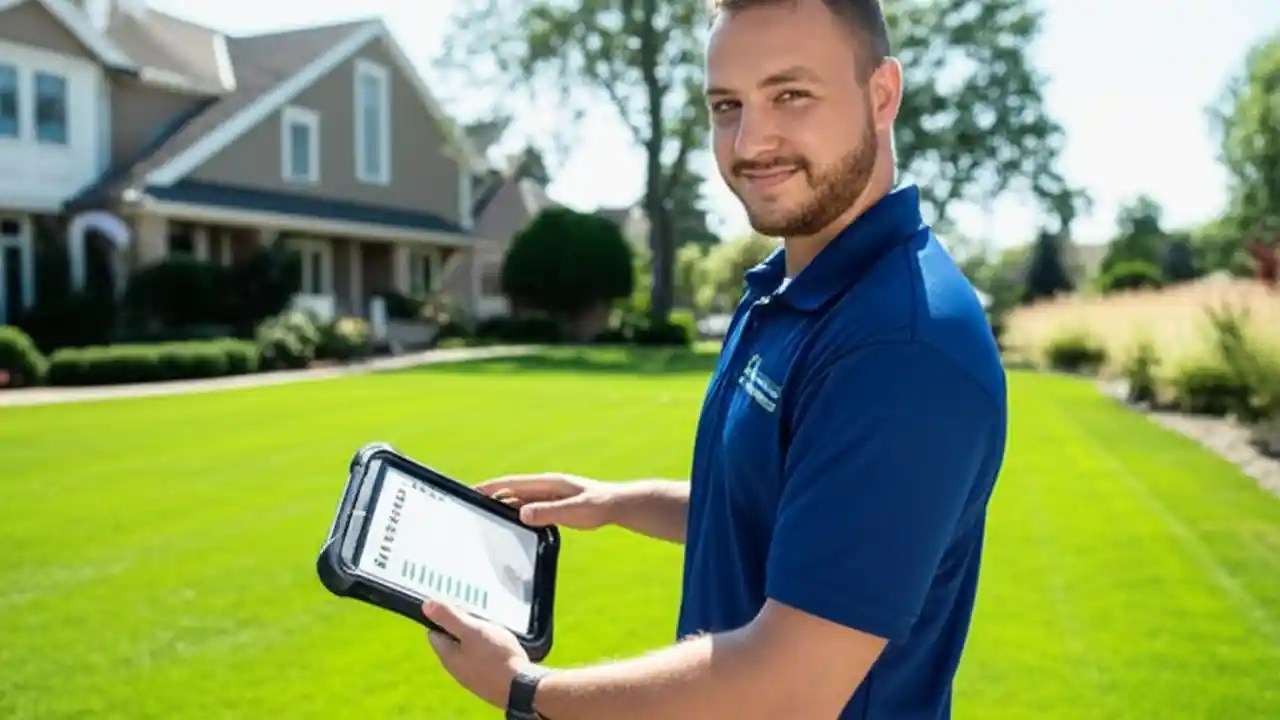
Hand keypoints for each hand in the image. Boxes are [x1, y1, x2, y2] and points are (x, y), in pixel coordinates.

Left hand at [423, 600, 534, 708]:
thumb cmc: (495, 657)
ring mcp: (471, 676)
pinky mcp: (486, 679)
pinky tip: (501, 647)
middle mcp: (456, 669)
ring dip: (478, 639)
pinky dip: (489, 651)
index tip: (460, 611)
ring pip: (468, 650)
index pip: (435, 632)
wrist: (521, 686)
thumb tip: (426, 606)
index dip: (444, 619)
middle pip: (452, 641)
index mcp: (448, 656)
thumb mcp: (471, 630)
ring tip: (493, 632)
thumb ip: (449, 618)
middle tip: (480, 621)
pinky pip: (482, 660)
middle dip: (464, 628)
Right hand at [475, 472, 616, 528]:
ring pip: (520, 501)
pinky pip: (530, 509)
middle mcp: (546, 487)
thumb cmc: (599, 505)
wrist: (617, 505)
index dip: (491, 486)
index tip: (472, 490)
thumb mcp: (574, 510)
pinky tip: (511, 524)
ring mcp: (549, 496)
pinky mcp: (554, 506)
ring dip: (503, 506)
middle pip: (512, 491)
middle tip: (471, 506)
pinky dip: (517, 514)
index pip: (512, 483)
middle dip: (492, 496)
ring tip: (484, 515)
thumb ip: (549, 512)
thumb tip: (521, 514)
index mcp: (548, 483)